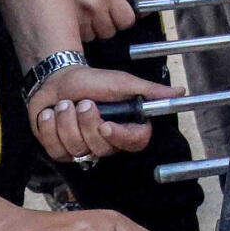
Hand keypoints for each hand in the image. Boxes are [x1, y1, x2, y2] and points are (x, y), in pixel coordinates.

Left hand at [26, 63, 174, 162]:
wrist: (58, 79)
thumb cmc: (92, 81)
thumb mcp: (121, 82)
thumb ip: (149, 90)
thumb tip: (180, 92)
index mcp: (125, 127)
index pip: (133, 143)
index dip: (120, 137)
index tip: (106, 124)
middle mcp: (106, 143)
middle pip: (100, 147)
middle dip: (86, 121)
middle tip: (82, 102)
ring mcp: (82, 150)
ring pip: (76, 148)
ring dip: (66, 120)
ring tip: (64, 104)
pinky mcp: (60, 151)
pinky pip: (55, 148)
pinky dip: (49, 127)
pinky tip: (51, 113)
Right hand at [72, 0, 136, 43]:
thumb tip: (142, 13)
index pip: (127, 20)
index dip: (124, 19)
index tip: (119, 15)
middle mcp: (94, 7)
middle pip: (112, 31)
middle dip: (107, 25)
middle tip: (98, 14)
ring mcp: (79, 18)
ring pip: (96, 36)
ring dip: (93, 30)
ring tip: (85, 15)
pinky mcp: (66, 27)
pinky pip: (82, 38)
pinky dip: (81, 32)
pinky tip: (76, 19)